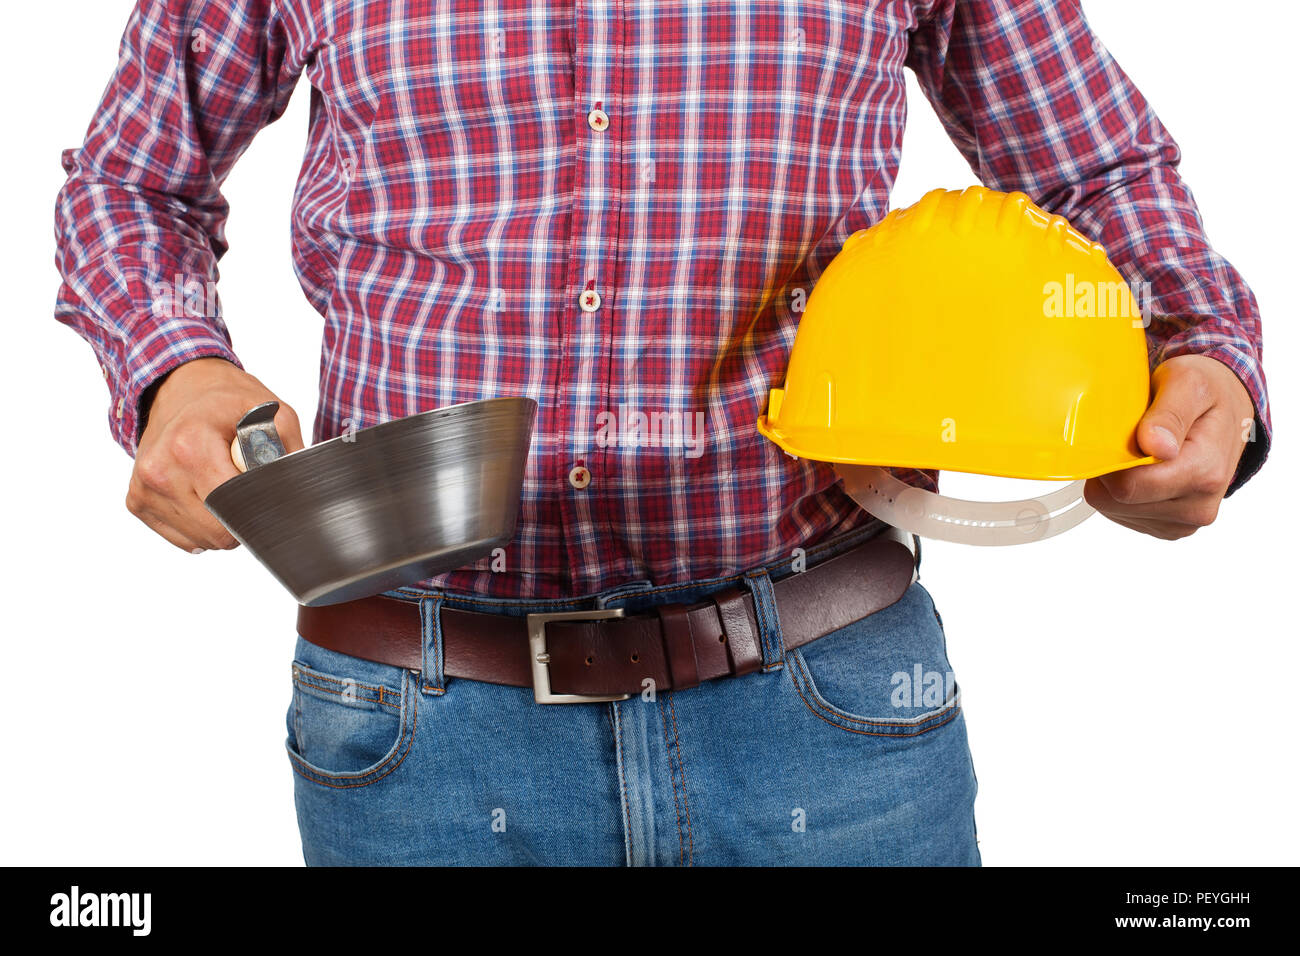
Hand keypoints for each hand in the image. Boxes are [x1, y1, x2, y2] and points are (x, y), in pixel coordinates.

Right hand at [127, 357, 304, 551]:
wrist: (180, 387)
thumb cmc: (227, 401)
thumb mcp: (271, 412)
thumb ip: (287, 453)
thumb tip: (298, 493)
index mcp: (189, 445)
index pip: (233, 508)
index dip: (260, 510)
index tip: (269, 495)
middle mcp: (160, 470)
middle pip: (218, 533)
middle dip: (244, 519)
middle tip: (249, 486)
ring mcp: (143, 488)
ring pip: (203, 541)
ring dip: (224, 524)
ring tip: (225, 484)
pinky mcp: (137, 501)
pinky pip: (183, 538)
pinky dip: (203, 525)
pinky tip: (205, 493)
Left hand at [1084, 354, 1254, 539]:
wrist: (1230, 414)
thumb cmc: (1206, 394)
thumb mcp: (1188, 382)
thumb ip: (1169, 414)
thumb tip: (1156, 446)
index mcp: (1205, 471)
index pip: (1128, 485)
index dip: (1108, 460)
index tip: (1112, 436)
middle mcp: (1199, 506)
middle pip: (1116, 500)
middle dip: (1109, 469)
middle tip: (1125, 440)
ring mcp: (1185, 522)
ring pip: (1115, 509)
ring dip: (1115, 481)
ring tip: (1139, 453)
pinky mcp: (1170, 528)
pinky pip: (1124, 515)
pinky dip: (1123, 493)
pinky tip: (1142, 470)